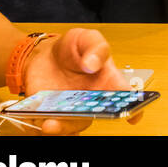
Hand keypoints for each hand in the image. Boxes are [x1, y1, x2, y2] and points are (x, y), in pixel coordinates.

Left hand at [18, 29, 139, 134]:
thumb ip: (96, 48)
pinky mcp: (48, 114)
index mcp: (108, 82)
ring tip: (48, 123)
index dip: (134, 109)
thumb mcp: (87, 38)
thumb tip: (92, 65)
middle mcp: (92, 101)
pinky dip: (39, 124)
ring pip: (70, 126)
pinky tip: (33, 116)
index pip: (126, 98)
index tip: (132, 116)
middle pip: (94, 117)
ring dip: (60, 128)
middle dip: (85, 119)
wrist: (42, 55)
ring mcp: (70, 109)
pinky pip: (45, 126)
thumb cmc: (72, 48)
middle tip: (77, 115)